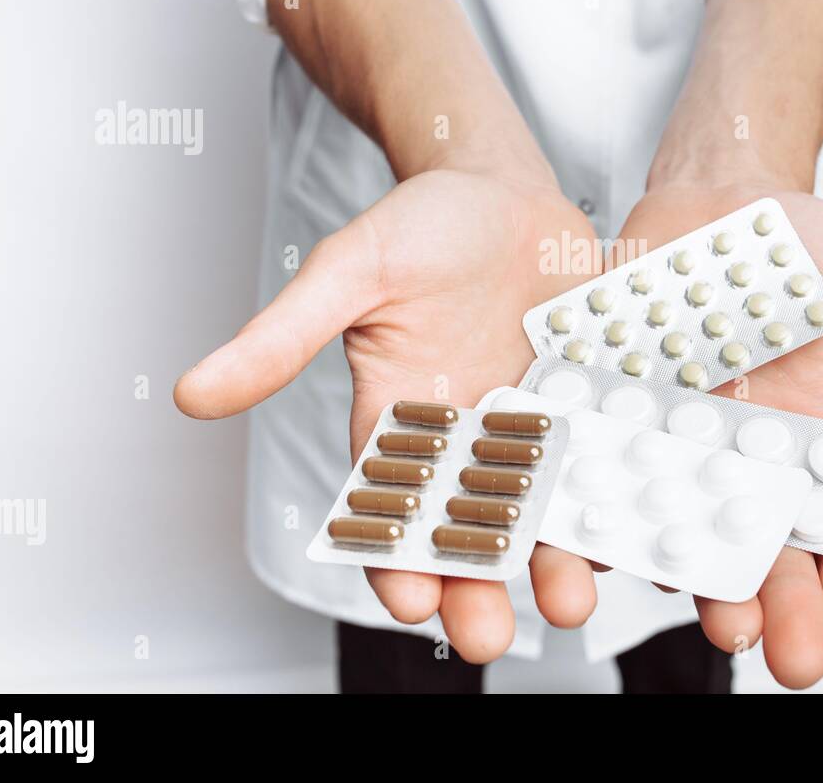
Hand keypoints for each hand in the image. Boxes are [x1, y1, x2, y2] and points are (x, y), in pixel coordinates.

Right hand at [174, 167, 603, 661]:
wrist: (501, 186)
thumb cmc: (417, 225)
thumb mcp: (347, 273)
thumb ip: (282, 337)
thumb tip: (193, 392)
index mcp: (403, 420)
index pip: (389, 509)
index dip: (394, 559)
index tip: (409, 600)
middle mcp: (469, 435)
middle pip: (469, 528)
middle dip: (477, 585)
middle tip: (488, 635)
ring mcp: (533, 421)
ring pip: (542, 506)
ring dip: (554, 556)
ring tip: (571, 595)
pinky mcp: (586, 397)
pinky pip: (602, 451)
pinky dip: (612, 489)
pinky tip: (629, 522)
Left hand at [598, 182, 822, 687]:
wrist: (718, 196)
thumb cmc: (804, 254)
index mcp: (806, 456)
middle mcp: (735, 463)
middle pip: (751, 555)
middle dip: (767, 608)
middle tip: (777, 652)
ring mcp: (668, 442)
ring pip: (672, 524)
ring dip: (679, 569)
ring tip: (689, 600)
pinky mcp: (607, 410)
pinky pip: (600, 463)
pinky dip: (595, 497)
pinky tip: (598, 532)